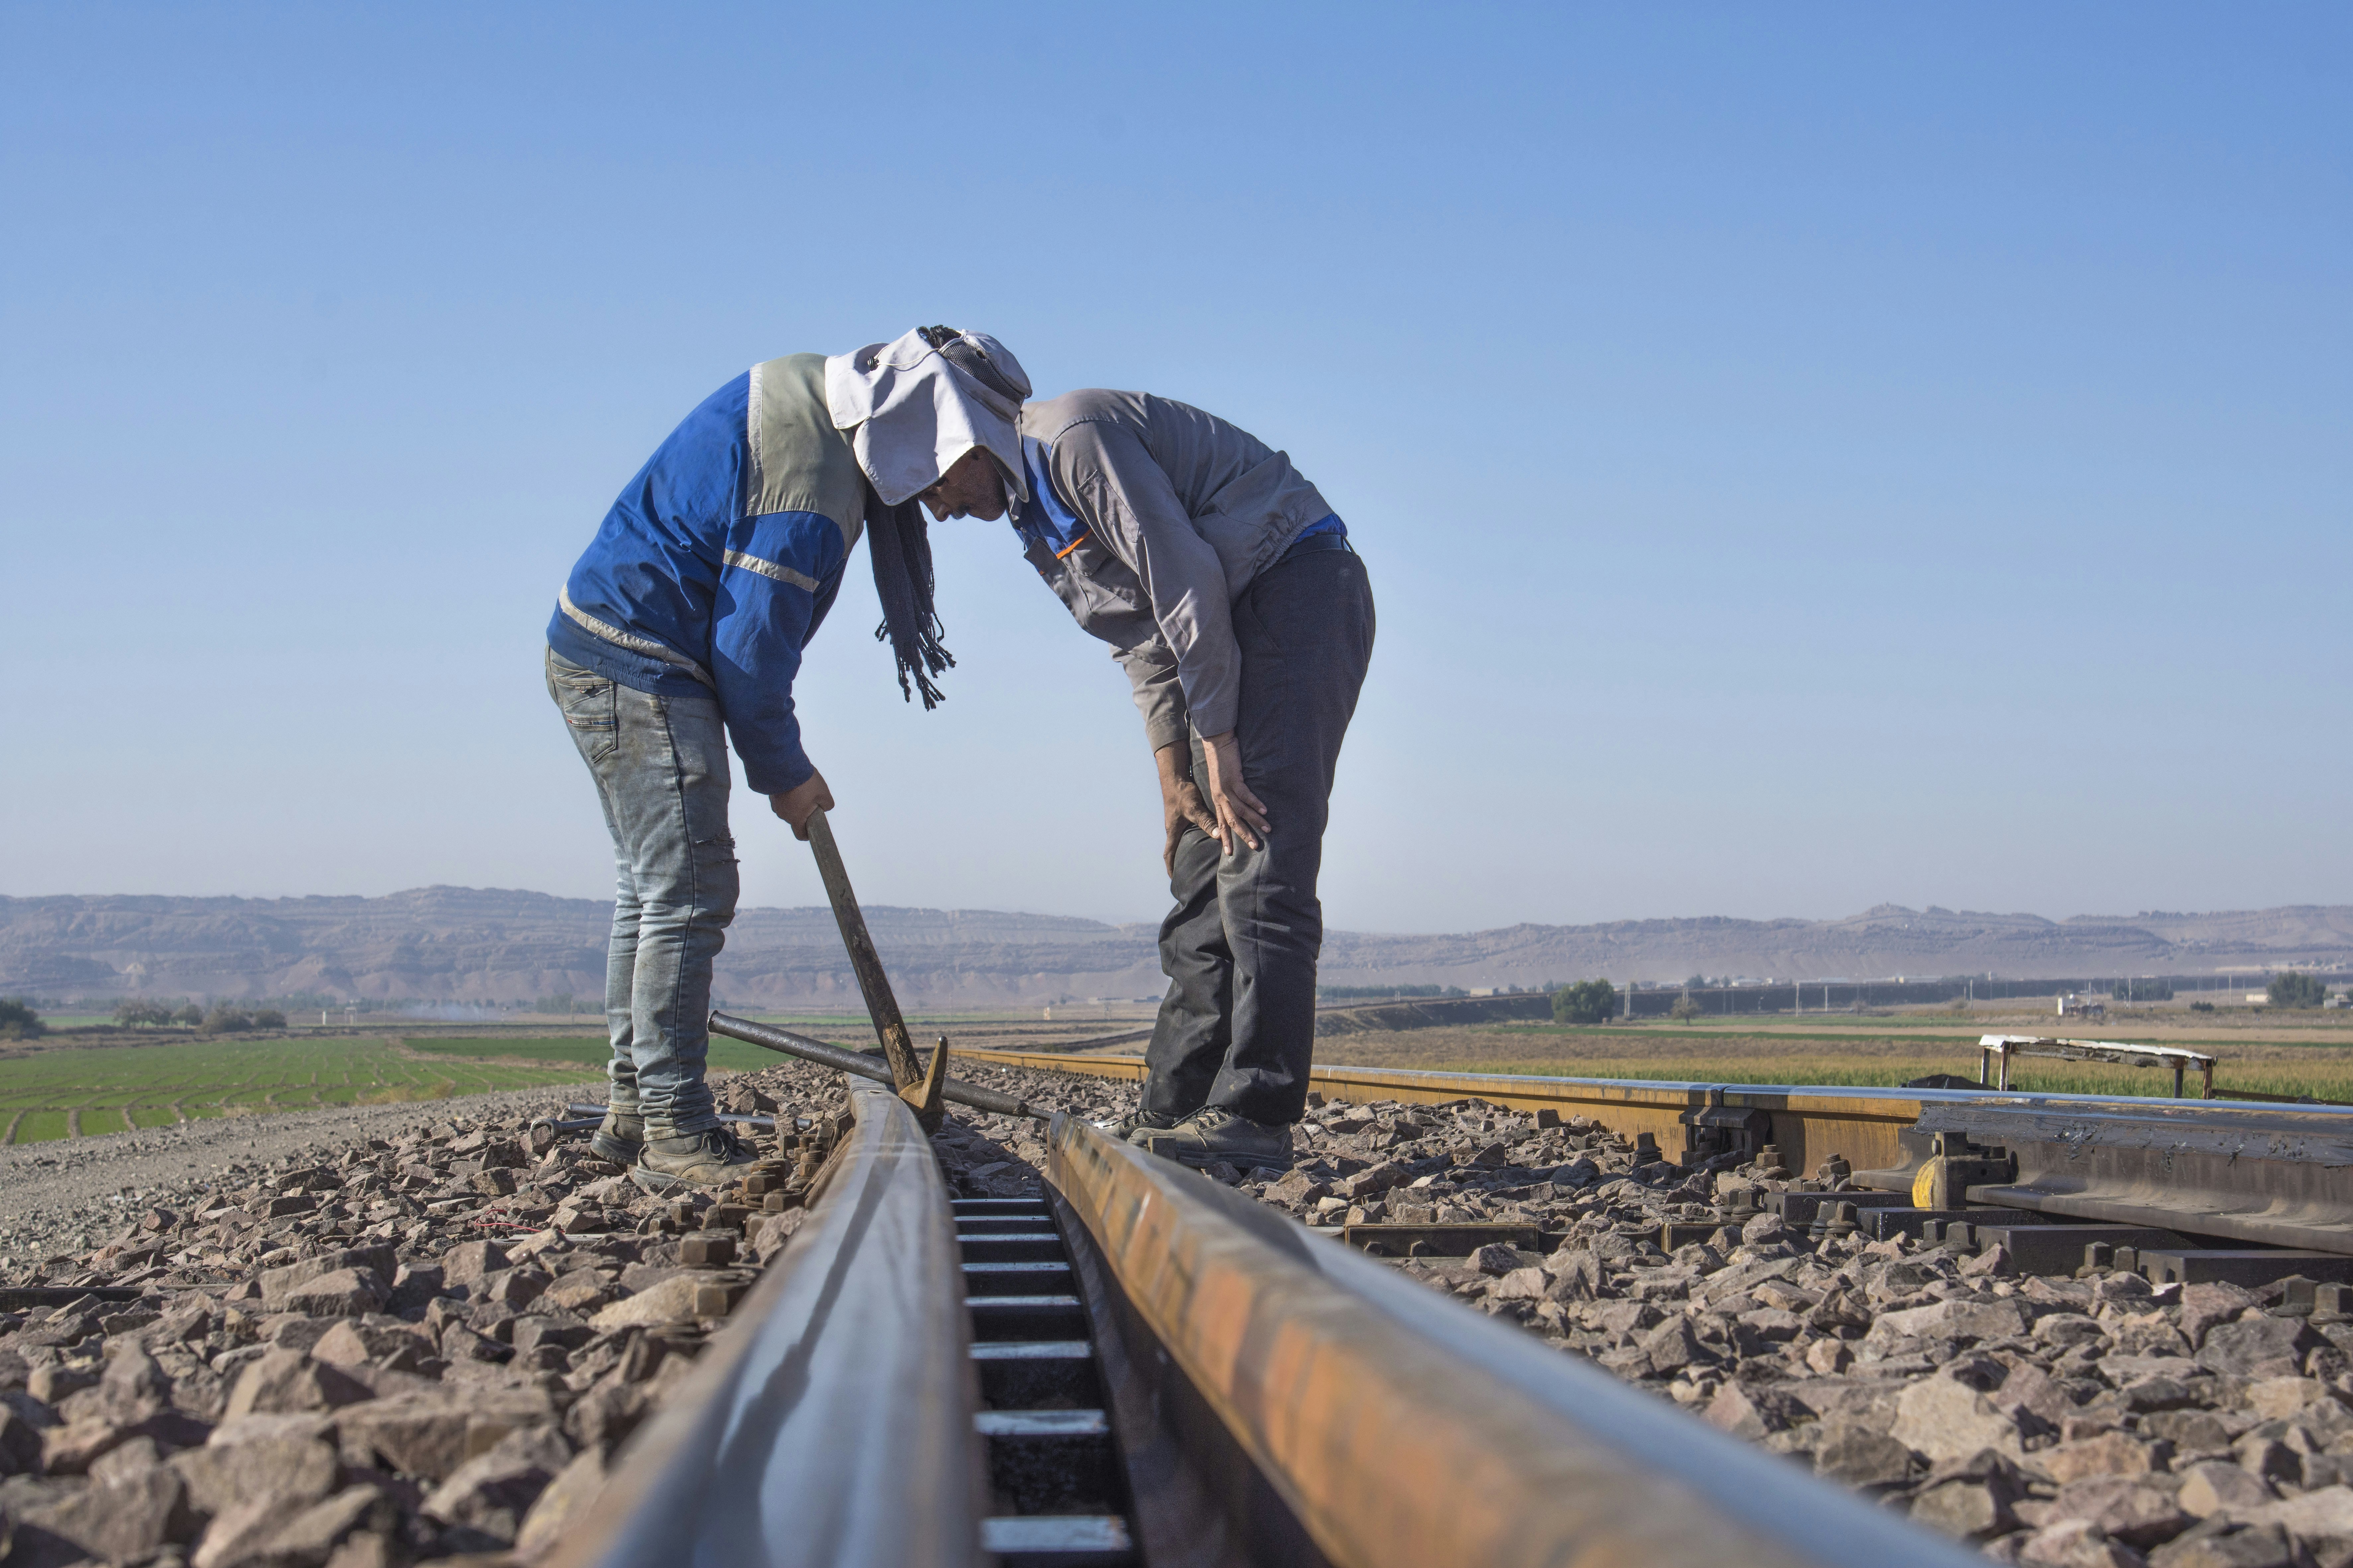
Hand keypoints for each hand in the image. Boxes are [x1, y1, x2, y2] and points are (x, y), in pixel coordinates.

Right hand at [769, 769, 834, 840]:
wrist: (785, 766)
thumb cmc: (805, 782)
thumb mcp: (823, 794)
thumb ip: (827, 805)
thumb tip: (825, 808)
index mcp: (796, 818)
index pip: (800, 835)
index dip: (807, 834)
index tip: (812, 829)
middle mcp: (784, 815)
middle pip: (795, 820)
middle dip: (804, 813)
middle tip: (812, 800)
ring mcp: (776, 805)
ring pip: (788, 809)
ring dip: (795, 803)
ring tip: (802, 790)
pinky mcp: (772, 795)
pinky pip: (782, 800)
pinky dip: (788, 796)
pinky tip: (793, 786)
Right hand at [1154, 744, 1217, 874]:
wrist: (1175, 777)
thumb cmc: (1181, 793)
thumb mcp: (1194, 808)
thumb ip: (1206, 821)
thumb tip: (1218, 836)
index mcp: (1173, 831)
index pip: (1169, 854)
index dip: (1171, 867)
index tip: (1174, 879)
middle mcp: (1173, 828)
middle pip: (1174, 850)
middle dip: (1178, 862)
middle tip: (1187, 873)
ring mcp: (1177, 822)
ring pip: (1180, 840)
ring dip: (1185, 850)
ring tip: (1195, 861)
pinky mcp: (1182, 815)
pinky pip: (1185, 831)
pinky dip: (1190, 838)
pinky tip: (1200, 839)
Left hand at [1197, 731, 1266, 853]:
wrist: (1216, 743)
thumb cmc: (1221, 762)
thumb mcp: (1222, 782)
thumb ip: (1229, 794)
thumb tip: (1239, 804)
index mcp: (1217, 800)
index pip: (1221, 823)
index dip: (1225, 838)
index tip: (1229, 853)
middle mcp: (1220, 797)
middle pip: (1232, 822)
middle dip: (1244, 836)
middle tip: (1255, 847)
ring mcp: (1226, 789)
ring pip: (1240, 811)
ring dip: (1255, 821)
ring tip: (1267, 829)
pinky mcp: (1233, 779)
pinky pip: (1246, 795)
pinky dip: (1256, 803)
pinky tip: (1265, 811)